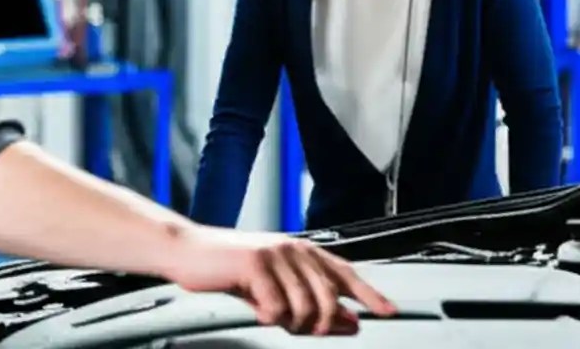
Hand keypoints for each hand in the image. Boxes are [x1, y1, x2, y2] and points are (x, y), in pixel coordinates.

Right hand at [163, 225, 396, 335]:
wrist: (190, 253)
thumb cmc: (230, 270)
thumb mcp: (275, 288)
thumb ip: (310, 303)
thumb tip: (347, 322)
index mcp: (302, 250)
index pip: (346, 273)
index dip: (370, 294)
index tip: (389, 311)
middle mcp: (294, 248)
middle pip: (329, 297)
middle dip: (322, 323)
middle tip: (305, 330)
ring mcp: (275, 254)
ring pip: (304, 305)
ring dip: (291, 322)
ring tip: (272, 317)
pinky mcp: (255, 263)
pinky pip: (276, 306)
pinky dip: (268, 316)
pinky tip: (257, 310)